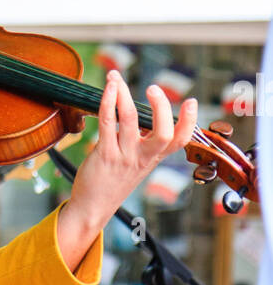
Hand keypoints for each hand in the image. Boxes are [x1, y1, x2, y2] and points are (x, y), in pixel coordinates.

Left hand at [57, 70, 197, 270]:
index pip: (180, 141)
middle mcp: (142, 157)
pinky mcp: (104, 155)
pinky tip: (107, 89)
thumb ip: (143, 142)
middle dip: (161, 106)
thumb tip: (143, 113)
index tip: (192, 102)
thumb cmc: (113, 181)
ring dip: (123, 94)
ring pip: (131, 120)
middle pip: (163, 132)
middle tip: (153, 87)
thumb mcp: (135, 163)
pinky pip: (108, 123)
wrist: (92, 207)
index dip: (189, 122)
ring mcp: (124, 156)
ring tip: (116, 77)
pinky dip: (108, 102)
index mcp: (153, 158)